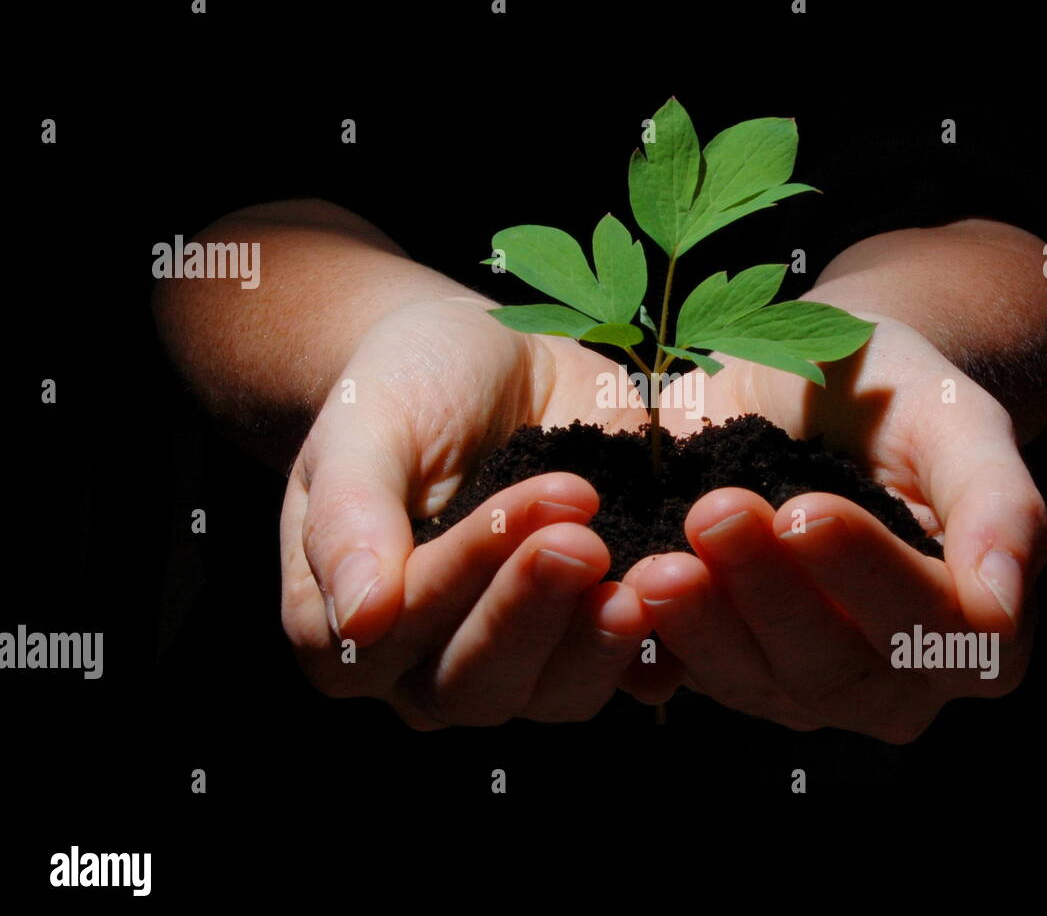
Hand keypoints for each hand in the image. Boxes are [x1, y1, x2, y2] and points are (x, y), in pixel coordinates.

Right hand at [279, 297, 652, 727]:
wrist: (487, 363)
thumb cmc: (406, 388)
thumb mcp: (363, 427)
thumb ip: (348, 518)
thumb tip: (359, 621)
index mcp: (344, 627)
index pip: (402, 626)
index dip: (463, 572)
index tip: (522, 505)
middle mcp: (425, 667)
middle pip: (477, 681)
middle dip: (532, 610)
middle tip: (584, 541)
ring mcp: (515, 663)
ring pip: (555, 695)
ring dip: (598, 643)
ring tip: (642, 581)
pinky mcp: (587, 641)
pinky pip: (627, 673)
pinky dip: (658, 649)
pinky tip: (689, 601)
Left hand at [624, 315, 1046, 740]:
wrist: (808, 388)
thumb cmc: (894, 393)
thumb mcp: (954, 417)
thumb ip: (998, 501)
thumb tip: (1002, 608)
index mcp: (976, 626)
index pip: (935, 628)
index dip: (869, 575)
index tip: (806, 510)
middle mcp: (897, 676)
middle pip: (838, 663)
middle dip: (772, 591)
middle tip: (715, 512)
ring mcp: (811, 686)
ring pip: (760, 680)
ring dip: (706, 623)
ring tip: (658, 561)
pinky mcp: (736, 673)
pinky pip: (697, 676)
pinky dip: (662, 638)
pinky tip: (627, 587)